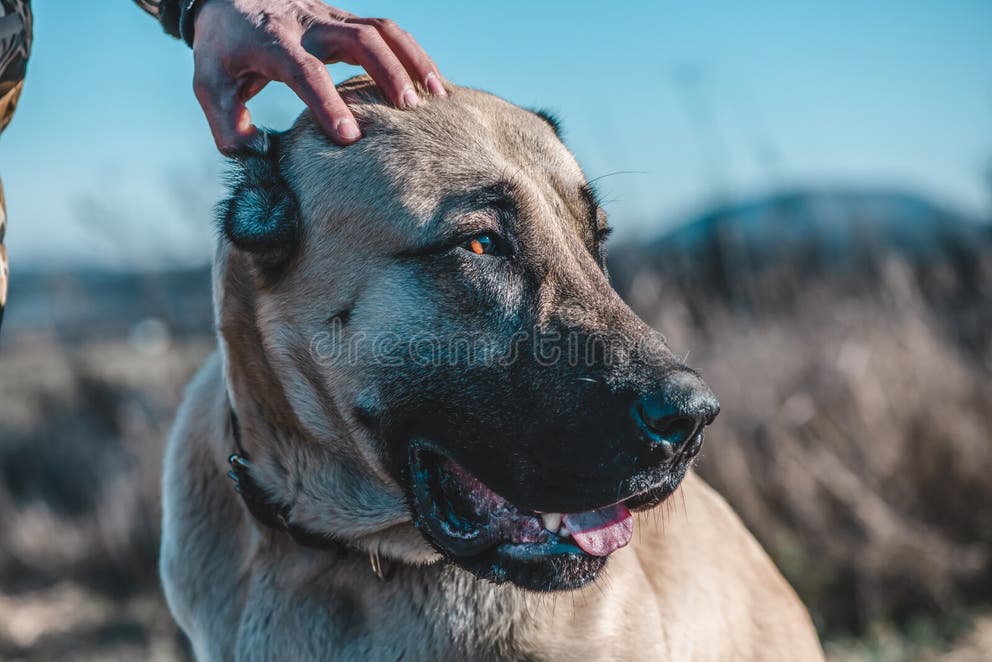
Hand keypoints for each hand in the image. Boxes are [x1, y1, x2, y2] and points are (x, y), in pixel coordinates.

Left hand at [191, 0, 445, 152]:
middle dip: (388, 73)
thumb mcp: (209, 83)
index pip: (306, 71)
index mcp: (273, 42)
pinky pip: (389, 31)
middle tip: (409, 112)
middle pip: (360, 38)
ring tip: (438, 97)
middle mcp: (308, 24)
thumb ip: (226, 123)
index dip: (328, 103)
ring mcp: (332, 17)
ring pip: (383, 28)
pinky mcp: (348, 20)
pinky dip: (415, 55)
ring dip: (414, 61)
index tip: (350, 139)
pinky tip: (434, 84)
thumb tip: (254, 153)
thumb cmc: (223, 48)